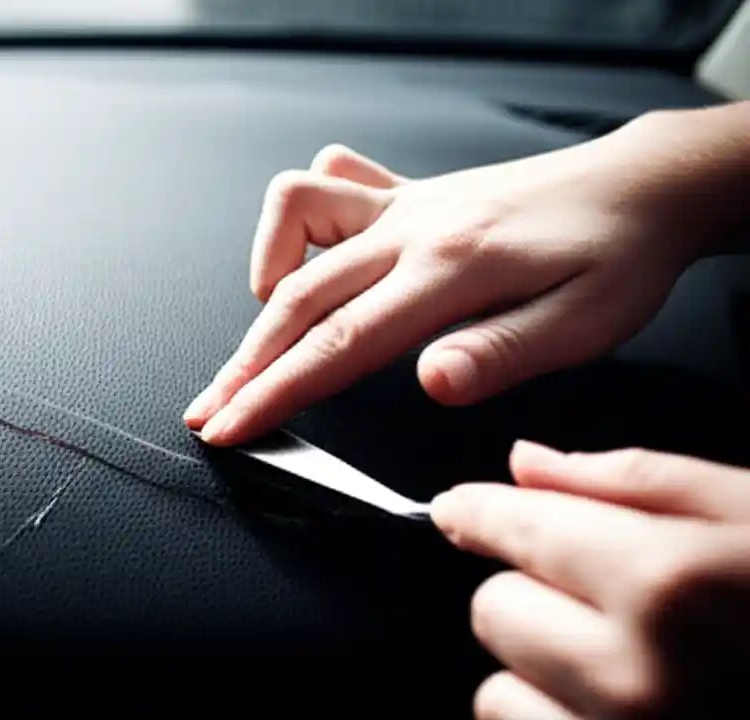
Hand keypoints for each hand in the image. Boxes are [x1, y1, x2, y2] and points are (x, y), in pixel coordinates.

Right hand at [185, 107, 748, 445]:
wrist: (638, 186)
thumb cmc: (616, 258)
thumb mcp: (584, 323)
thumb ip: (499, 353)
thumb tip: (429, 382)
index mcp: (449, 271)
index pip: (339, 342)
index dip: (274, 391)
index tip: (230, 427)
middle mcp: (412, 229)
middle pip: (297, 296)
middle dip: (243, 363)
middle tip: (207, 413)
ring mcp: (404, 205)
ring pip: (295, 220)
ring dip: (265, 272)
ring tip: (267, 324)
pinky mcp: (406, 194)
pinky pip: (328, 183)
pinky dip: (300, 221)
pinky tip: (310, 256)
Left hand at [433, 442, 749, 718]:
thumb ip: (637, 481)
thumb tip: (525, 463)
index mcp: (669, 585)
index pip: (522, 531)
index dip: (482, 513)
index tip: (458, 508)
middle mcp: (629, 674)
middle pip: (495, 608)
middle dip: (534, 595)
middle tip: (609, 605)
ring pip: (496, 688)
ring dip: (541, 670)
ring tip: (625, 667)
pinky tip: (614, 709)